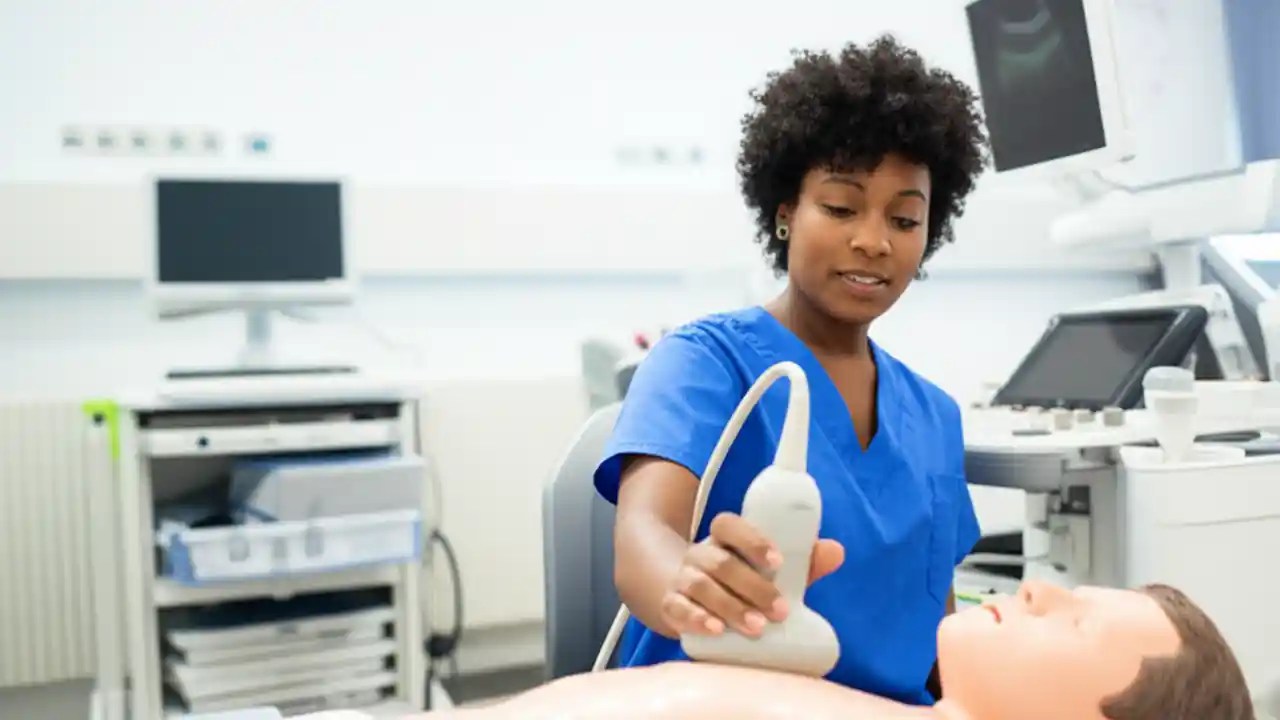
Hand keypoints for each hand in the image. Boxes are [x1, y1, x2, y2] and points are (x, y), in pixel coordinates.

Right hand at [660, 512, 844, 637]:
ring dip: (730, 606)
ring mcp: (683, 579)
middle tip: (780, 611)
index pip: (729, 525)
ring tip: (756, 627)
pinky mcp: (671, 605)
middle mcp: (700, 554)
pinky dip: (696, 618)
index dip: (752, 540)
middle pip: (719, 562)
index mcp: (723, 538)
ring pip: (700, 586)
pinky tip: (716, 630)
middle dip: (752, 586)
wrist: (691, 599)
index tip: (778, 561)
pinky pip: (678, 608)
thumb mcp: (769, 569)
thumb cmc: (741, 579)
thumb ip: (802, 562)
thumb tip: (836, 551)